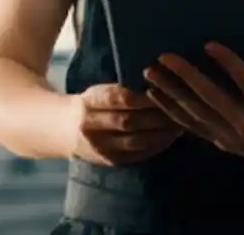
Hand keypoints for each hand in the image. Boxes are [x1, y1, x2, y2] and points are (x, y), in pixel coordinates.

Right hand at [68, 83, 182, 166]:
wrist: (63, 130)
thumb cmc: (90, 104)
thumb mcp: (97, 90)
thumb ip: (120, 89)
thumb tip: (157, 81)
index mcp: (90, 101)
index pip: (118, 99)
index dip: (143, 97)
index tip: (163, 91)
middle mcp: (91, 125)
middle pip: (128, 121)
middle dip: (157, 116)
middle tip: (179, 109)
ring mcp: (99, 146)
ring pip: (135, 141)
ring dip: (161, 134)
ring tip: (179, 124)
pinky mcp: (108, 161)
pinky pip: (136, 155)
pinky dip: (155, 147)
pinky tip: (169, 138)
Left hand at [143, 40, 243, 170]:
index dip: (228, 64)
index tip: (209, 44)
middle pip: (211, 98)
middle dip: (186, 76)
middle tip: (165, 56)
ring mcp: (230, 135)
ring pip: (195, 113)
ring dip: (170, 92)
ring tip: (151, 72)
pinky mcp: (219, 141)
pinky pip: (190, 125)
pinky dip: (170, 111)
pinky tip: (153, 94)